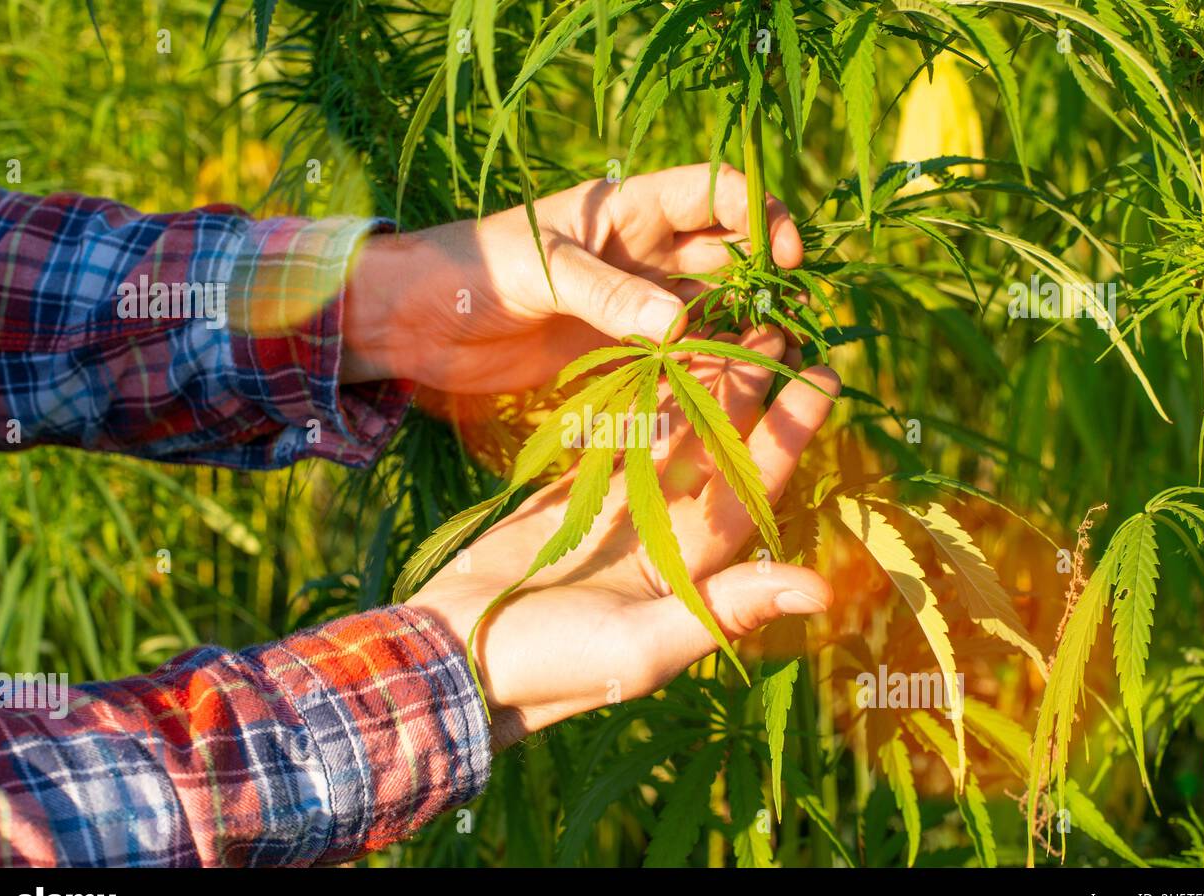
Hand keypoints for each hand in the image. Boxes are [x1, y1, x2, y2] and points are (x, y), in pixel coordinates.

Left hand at [341, 163, 803, 391]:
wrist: (411, 324)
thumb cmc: (467, 272)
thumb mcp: (536, 271)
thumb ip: (605, 293)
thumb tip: (680, 321)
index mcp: (628, 209)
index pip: (716, 194)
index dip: (759, 215)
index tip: (783, 258)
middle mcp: (644, 253)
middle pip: (729, 256)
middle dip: (766, 281)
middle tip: (792, 324)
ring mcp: (635, 306)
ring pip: (712, 311)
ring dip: (744, 332)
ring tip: (775, 364)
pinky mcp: (618, 354)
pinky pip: (677, 358)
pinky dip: (705, 371)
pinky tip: (730, 393)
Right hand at [406, 327, 839, 749]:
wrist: (454, 654)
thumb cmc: (550, 665)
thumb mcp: (644, 646)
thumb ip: (727, 610)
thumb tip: (822, 590)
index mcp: (693, 568)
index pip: (754, 486)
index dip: (790, 433)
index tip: (824, 378)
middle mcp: (665, 533)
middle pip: (721, 449)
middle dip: (752, 392)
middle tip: (781, 329)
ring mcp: (619, 511)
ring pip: (671, 432)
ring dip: (701, 384)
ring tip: (731, 328)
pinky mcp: (572, 496)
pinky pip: (616, 434)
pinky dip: (637, 395)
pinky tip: (657, 355)